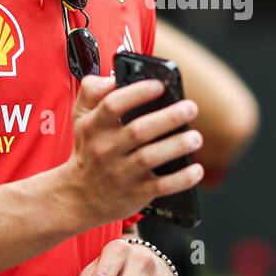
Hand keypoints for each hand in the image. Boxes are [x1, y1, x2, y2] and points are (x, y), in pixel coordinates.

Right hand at [56, 75, 203, 227]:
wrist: (79, 197)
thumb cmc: (88, 150)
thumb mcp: (81, 118)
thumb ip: (92, 91)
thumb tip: (112, 77)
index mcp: (94, 127)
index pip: (113, 105)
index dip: (137, 93)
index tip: (159, 85)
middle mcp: (106, 150)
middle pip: (139, 130)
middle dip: (168, 118)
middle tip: (190, 108)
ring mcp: (121, 173)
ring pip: (151, 157)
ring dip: (177, 146)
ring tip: (195, 137)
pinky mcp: (136, 193)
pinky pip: (162, 186)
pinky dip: (182, 179)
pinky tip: (196, 169)